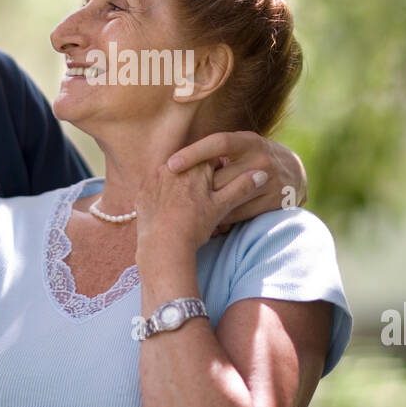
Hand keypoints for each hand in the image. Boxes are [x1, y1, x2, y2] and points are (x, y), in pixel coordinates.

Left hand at [135, 157, 268, 251]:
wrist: (163, 246)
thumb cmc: (196, 226)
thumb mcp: (222, 206)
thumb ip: (242, 187)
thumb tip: (262, 173)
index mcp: (196, 166)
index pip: (213, 159)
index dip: (220, 173)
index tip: (222, 187)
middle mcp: (174, 166)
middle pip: (192, 168)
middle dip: (200, 181)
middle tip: (205, 202)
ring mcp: (155, 178)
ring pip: (174, 178)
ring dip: (182, 188)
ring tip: (188, 210)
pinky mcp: (143, 192)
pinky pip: (157, 189)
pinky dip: (164, 197)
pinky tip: (171, 213)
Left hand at [165, 131, 306, 230]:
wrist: (295, 174)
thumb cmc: (254, 159)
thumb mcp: (242, 148)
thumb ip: (216, 152)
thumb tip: (175, 160)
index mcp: (250, 141)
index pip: (218, 143)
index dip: (194, 152)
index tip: (171, 164)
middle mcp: (262, 159)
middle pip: (219, 178)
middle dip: (199, 190)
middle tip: (179, 197)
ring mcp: (271, 181)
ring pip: (228, 199)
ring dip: (209, 208)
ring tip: (193, 214)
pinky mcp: (275, 202)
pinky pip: (240, 215)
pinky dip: (224, 220)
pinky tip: (214, 223)